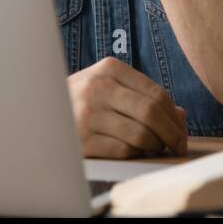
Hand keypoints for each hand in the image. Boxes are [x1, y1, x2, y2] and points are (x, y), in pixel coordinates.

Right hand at [67, 57, 188, 158]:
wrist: (41, 114)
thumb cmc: (82, 102)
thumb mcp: (108, 88)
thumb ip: (142, 97)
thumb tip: (180, 117)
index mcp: (109, 69)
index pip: (156, 93)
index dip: (174, 116)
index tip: (181, 132)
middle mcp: (97, 88)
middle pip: (151, 112)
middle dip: (172, 133)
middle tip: (178, 145)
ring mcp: (88, 114)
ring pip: (141, 134)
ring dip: (155, 145)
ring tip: (155, 148)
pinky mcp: (83, 141)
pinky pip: (124, 150)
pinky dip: (136, 154)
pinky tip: (134, 152)